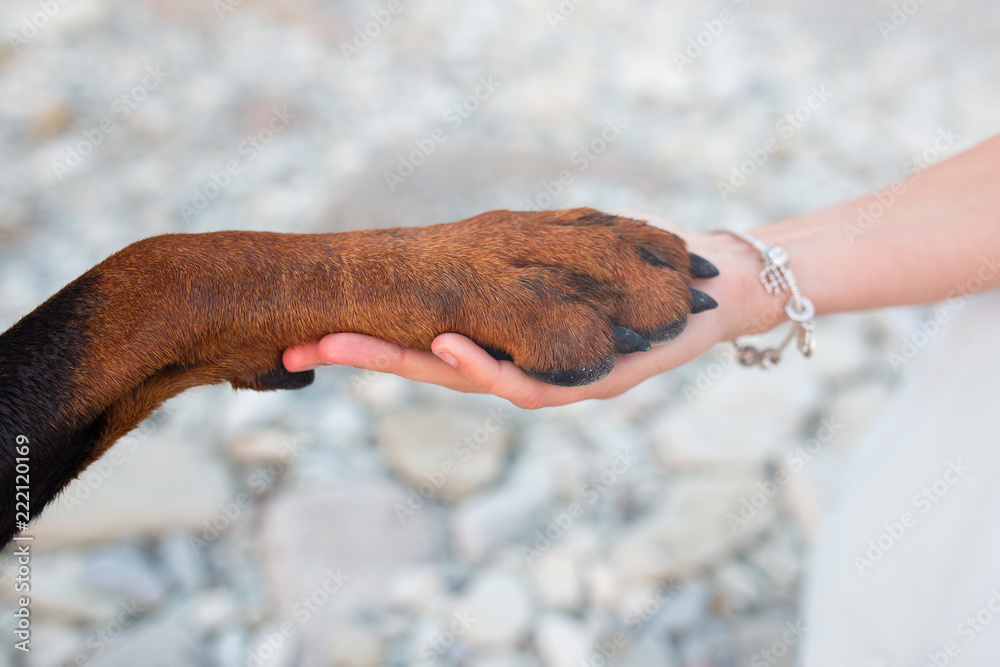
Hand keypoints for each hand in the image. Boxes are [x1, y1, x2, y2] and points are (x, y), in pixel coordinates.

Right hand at [283, 210, 756, 407]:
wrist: (715, 288)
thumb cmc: (637, 273)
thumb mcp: (568, 256)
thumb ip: (517, 262)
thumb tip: (460, 239)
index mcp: (511, 338)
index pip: (428, 341)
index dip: (371, 339)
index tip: (310, 332)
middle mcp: (523, 365)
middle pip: (434, 370)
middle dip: (369, 357)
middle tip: (303, 350)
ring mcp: (553, 381)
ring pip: (471, 383)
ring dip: (411, 363)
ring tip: (354, 344)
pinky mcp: (590, 386)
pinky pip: (530, 384)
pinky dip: (485, 365)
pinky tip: (446, 344)